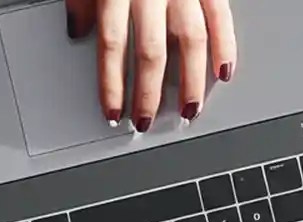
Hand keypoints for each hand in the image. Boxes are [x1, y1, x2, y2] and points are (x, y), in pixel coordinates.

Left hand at [65, 0, 236, 131]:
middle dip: (148, 95)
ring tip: (186, 110)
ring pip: (191, 43)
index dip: (112, 85)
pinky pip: (221, 18)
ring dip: (189, 83)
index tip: (112, 113)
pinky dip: (226, 48)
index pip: (112, 46)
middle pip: (151, 52)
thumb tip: (77, 32)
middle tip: (146, 122)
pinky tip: (223, 74)